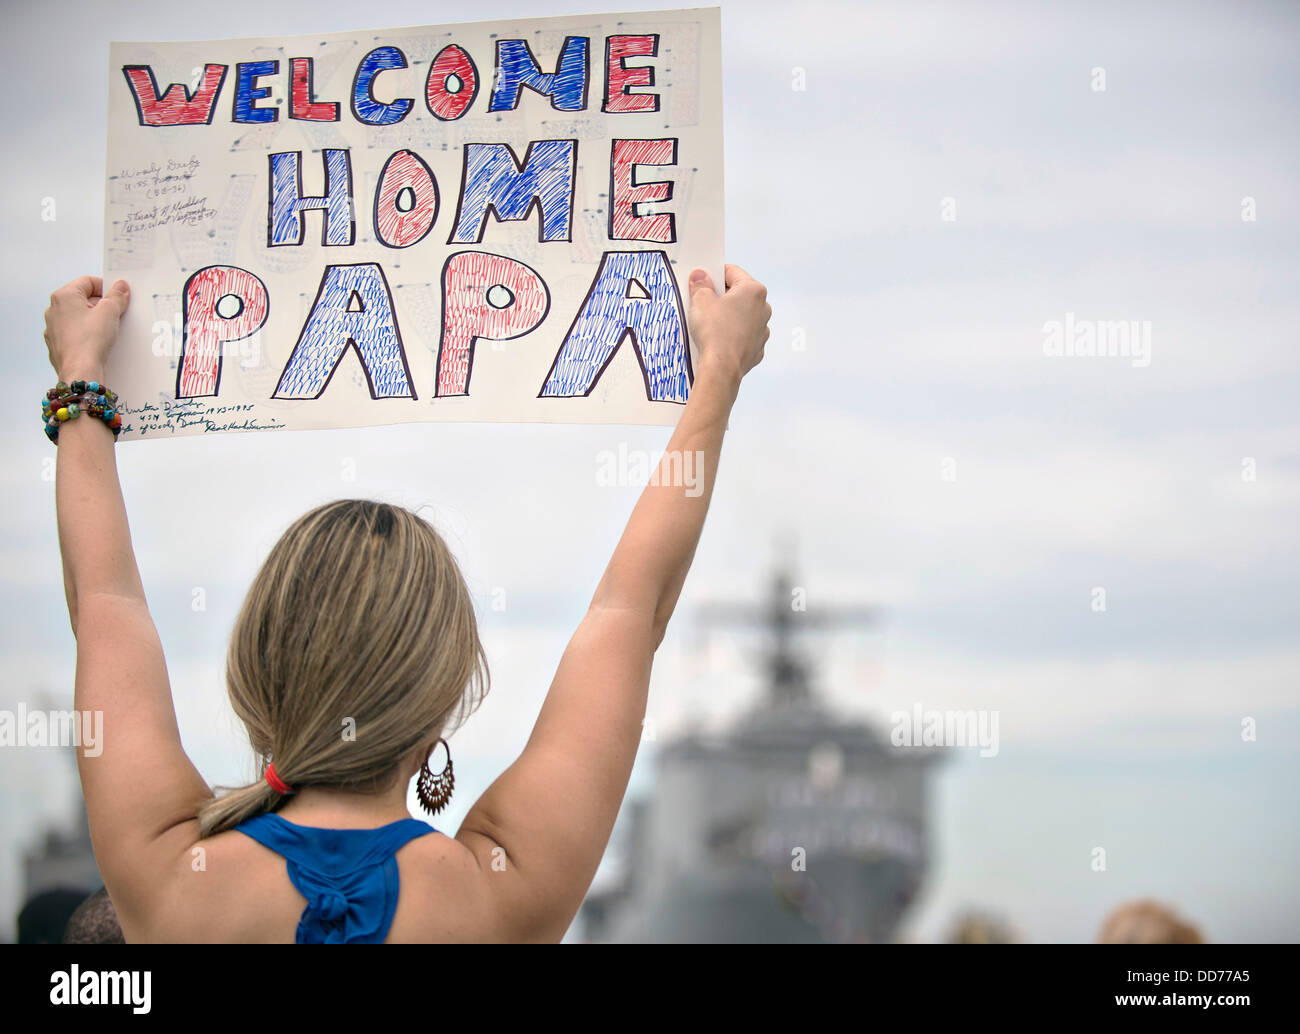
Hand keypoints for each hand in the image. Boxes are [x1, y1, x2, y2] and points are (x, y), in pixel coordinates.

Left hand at [44, 276, 130, 382]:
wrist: (80, 371)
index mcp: (64, 296)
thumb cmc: (90, 341)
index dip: (106, 287)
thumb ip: (116, 296)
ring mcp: (53, 328)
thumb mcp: (110, 312)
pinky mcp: (57, 344)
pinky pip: (75, 333)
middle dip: (101, 305)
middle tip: (117, 314)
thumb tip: (120, 287)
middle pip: (83, 299)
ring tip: (109, 330)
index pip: (88, 282)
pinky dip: (87, 335)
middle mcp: (54, 309)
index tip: (119, 295)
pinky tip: (98, 343)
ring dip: (94, 320)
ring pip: (78, 317)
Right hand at [686, 264, 770, 384]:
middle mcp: (763, 308)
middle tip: (702, 302)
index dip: (714, 274)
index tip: (702, 280)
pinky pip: (742, 335)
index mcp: (753, 290)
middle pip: (739, 294)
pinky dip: (731, 334)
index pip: (732, 272)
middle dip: (721, 296)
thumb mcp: (700, 300)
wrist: (722, 369)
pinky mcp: (757, 348)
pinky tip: (718, 340)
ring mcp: (762, 329)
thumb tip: (699, 276)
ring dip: (727, 316)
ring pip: (741, 316)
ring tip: (709, 323)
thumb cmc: (714, 332)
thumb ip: (700, 284)